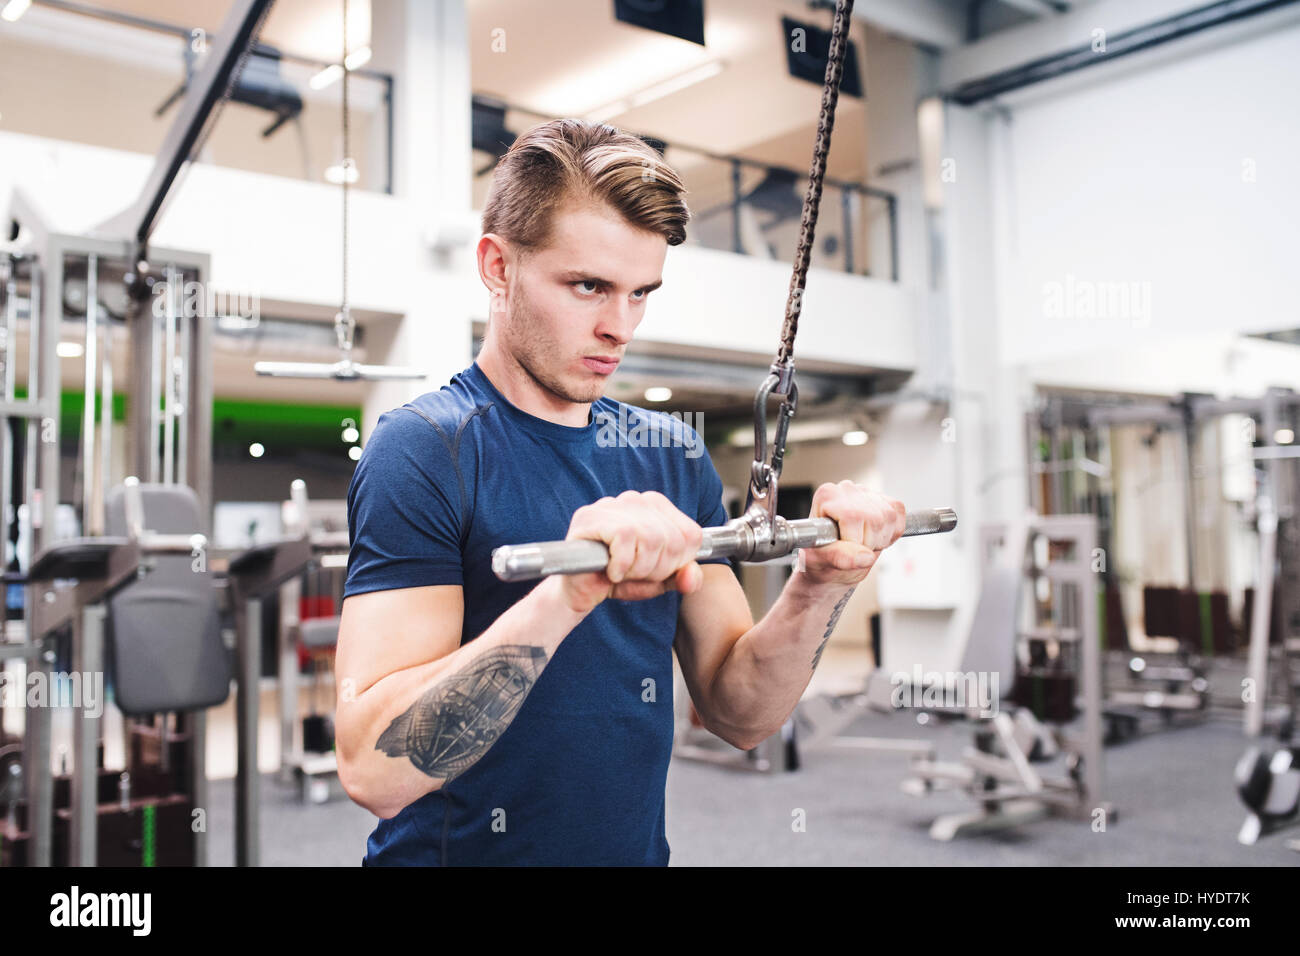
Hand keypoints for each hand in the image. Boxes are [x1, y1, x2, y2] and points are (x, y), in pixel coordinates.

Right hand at [558, 490, 705, 614]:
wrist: (580, 592)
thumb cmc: (618, 579)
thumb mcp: (660, 580)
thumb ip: (684, 577)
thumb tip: (691, 576)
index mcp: (658, 507)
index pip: (691, 535)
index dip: (677, 563)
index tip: (654, 570)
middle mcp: (637, 499)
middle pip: (673, 540)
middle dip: (657, 569)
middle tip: (634, 574)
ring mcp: (613, 504)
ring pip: (651, 539)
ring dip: (637, 569)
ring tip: (622, 572)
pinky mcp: (593, 516)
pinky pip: (625, 540)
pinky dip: (620, 566)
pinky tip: (610, 571)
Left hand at [797, 481, 904, 587]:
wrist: (829, 560)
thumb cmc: (820, 556)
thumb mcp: (821, 560)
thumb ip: (839, 557)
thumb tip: (865, 556)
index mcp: (826, 496)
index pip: (853, 517)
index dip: (854, 541)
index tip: (844, 548)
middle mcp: (846, 489)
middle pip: (875, 519)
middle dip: (868, 543)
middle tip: (853, 549)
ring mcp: (866, 492)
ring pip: (890, 517)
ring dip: (880, 539)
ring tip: (862, 544)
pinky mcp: (884, 499)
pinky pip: (899, 513)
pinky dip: (893, 532)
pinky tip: (875, 537)